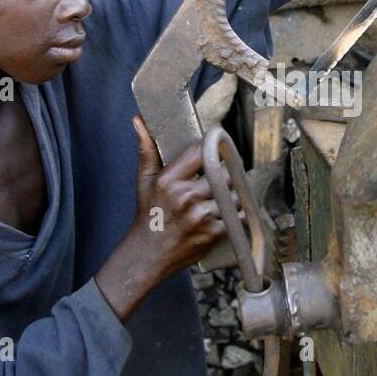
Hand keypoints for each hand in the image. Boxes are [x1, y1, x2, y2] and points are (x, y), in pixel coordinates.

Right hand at [96, 117, 229, 316]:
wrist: (148, 254)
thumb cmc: (148, 215)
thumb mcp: (144, 180)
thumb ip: (147, 149)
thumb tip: (139, 121)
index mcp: (169, 181)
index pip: (202, 151)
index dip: (212, 147)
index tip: (216, 147)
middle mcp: (186, 197)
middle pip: (223, 172)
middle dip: (224, 172)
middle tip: (221, 174)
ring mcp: (201, 215)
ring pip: (233, 193)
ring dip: (232, 192)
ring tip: (221, 194)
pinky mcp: (214, 232)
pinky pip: (237, 214)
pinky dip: (235, 212)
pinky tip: (224, 212)